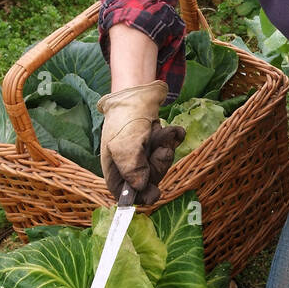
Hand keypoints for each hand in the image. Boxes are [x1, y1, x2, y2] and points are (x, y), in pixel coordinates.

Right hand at [97, 80, 185, 205]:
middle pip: (149, 180)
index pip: (125, 194)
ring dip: (165, 147)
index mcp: (115, 168)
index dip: (140, 196)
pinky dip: (173, 137)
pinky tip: (171, 129)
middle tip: (160, 151)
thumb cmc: (125, 117)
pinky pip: (171, 147)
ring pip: (162, 163)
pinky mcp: (158, 141)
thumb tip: (140, 187)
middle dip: (158, 166)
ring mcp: (145, 152)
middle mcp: (130, 163)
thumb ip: (131, 167)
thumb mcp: (124, 144)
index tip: (154, 193)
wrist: (137, 90)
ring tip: (161, 134)